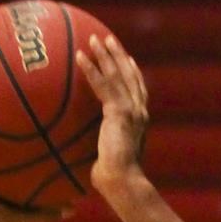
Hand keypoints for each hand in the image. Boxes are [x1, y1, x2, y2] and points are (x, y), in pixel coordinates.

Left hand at [77, 34, 147, 195]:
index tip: (127, 60)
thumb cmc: (115, 181)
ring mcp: (131, 110)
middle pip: (131, 76)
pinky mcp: (119, 112)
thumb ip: (104, 153)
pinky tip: (80, 56)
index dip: (133, 74)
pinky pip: (103, 84)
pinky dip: (91, 69)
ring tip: (93, 39)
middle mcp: (140, 112)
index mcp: (140, 122)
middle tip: (109, 40)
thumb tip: (91, 163)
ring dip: (105, 55)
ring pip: (118, 75)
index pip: (138, 91)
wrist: (124, 182)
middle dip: (119, 56)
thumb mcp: (110, 161)